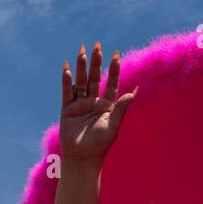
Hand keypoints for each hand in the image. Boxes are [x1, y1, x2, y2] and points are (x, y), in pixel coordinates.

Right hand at [59, 41, 135, 165]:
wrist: (82, 158)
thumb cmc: (100, 144)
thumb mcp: (114, 125)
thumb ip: (122, 107)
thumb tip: (135, 90)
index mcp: (107, 106)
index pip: (112, 83)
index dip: (114, 70)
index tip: (116, 55)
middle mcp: (94, 102)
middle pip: (95, 78)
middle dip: (96, 62)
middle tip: (97, 46)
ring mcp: (80, 105)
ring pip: (81, 81)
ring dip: (81, 67)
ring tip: (81, 52)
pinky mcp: (67, 110)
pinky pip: (67, 92)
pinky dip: (67, 81)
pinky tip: (67, 70)